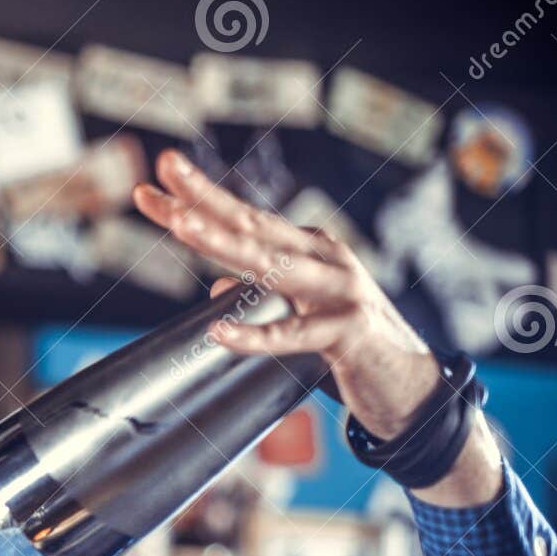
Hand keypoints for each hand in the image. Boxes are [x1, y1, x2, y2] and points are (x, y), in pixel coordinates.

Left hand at [132, 148, 502, 507]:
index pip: (242, 219)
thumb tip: (215, 288)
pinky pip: (292, 335)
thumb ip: (259, 296)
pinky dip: (253, 334)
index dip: (195, 203)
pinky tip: (218, 330)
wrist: (410, 387)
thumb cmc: (349, 345)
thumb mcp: (299, 313)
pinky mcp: (348, 332)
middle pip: (253, 224)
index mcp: (307, 248)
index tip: (146, 191)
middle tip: (164, 168)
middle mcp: (323, 257)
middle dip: (205, 197)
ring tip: (181, 226)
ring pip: (272, 264)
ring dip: (224, 244)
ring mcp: (339, 291)